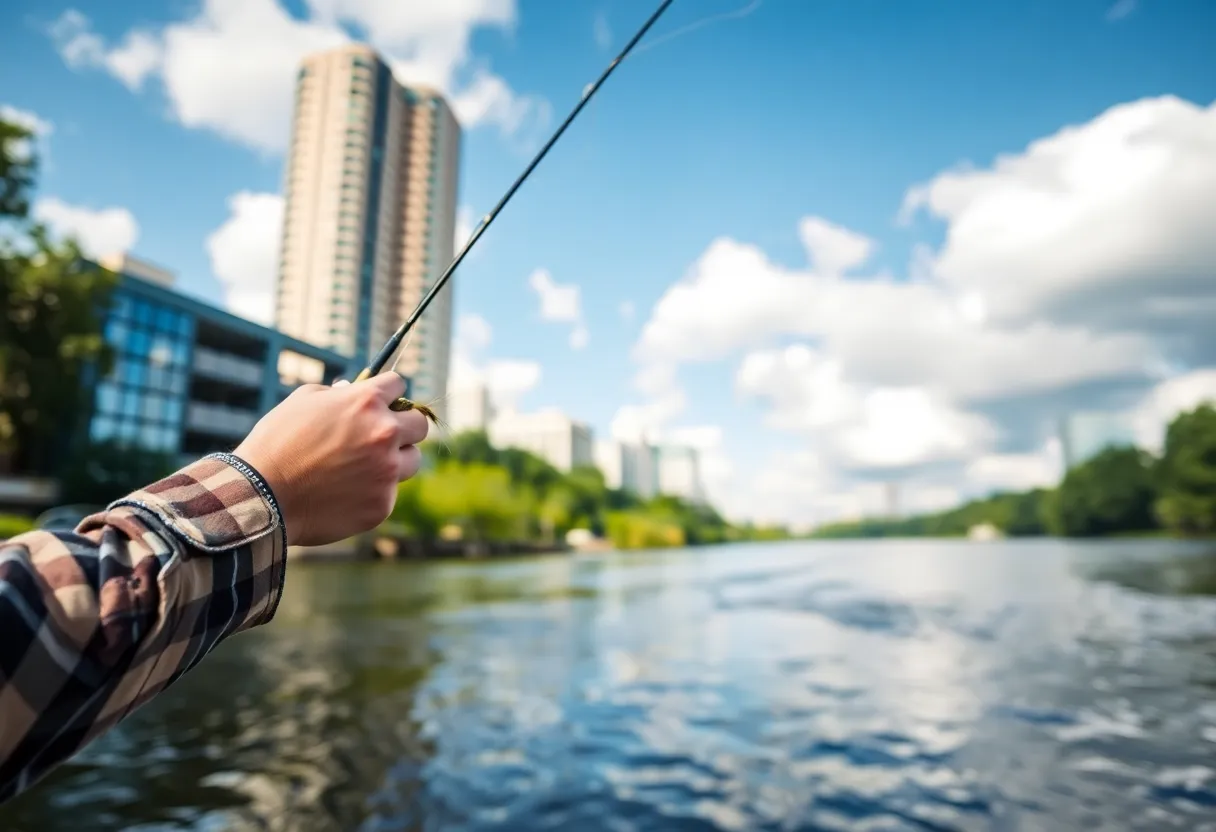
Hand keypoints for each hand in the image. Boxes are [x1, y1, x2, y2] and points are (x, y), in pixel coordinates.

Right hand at [233, 372, 428, 546]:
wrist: (261, 496)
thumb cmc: (276, 443)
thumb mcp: (302, 402)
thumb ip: (336, 393)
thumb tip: (351, 389)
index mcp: (366, 403)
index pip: (398, 384)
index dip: (387, 392)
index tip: (382, 401)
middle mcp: (384, 434)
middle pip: (420, 424)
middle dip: (404, 427)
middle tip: (383, 436)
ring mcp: (387, 472)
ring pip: (412, 460)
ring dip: (395, 461)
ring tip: (363, 467)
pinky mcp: (382, 504)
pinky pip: (389, 492)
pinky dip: (373, 491)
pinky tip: (344, 494)